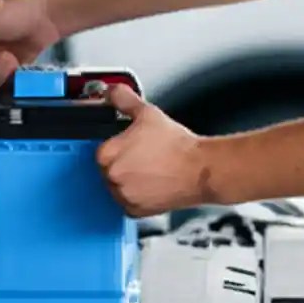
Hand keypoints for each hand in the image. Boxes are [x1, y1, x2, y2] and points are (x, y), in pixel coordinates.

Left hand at [97, 85, 212, 216]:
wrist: (201, 169)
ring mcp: (124, 196)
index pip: (102, 150)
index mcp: (108, 154)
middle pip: (109, 169)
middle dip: (124, 162)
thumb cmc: (177, 145)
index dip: (119, 145)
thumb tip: (113, 91)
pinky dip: (138, 196)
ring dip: (130, 180)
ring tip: (151, 169)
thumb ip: (124, 99)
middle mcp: (112, 177)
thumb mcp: (148, 113)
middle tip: (145, 156)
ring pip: (118, 186)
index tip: (133, 145)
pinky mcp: (136, 211)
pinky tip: (152, 184)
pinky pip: (129, 203)